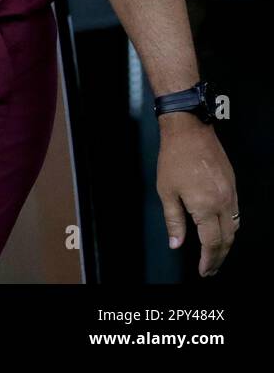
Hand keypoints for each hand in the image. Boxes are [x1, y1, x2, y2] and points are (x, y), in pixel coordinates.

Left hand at [156, 112, 237, 276]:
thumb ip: (173, 221)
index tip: (205, 271)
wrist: (189, 131)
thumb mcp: (166, 191)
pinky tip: (220, 230)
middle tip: (211, 269)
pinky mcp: (233, 185)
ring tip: (215, 254)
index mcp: (205, 207)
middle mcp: (223, 203)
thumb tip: (176, 244)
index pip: (212, 243)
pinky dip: (230, 227)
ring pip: (234, 227)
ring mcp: (231, 194)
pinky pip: (235, 213)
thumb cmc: (173, 160)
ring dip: (226, 243)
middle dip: (219, 257)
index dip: (209, 260)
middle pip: (227, 239)